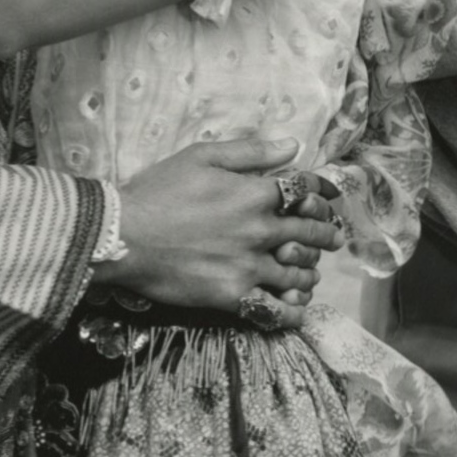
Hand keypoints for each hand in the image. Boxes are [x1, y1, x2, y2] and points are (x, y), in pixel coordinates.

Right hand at [100, 136, 344, 313]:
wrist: (122, 236)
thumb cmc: (157, 191)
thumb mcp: (201, 156)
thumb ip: (251, 151)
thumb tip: (292, 145)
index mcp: (255, 193)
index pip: (305, 190)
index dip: (322, 191)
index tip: (329, 197)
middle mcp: (260, 230)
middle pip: (310, 232)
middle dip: (327, 234)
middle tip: (334, 239)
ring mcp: (249, 265)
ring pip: (298, 272)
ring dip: (310, 271)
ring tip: (313, 273)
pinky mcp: (233, 295)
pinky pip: (274, 309)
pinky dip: (292, 310)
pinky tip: (297, 309)